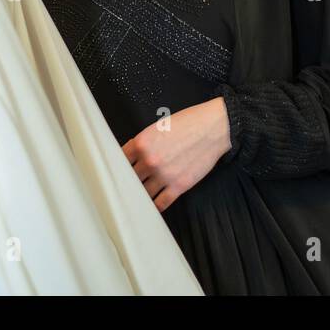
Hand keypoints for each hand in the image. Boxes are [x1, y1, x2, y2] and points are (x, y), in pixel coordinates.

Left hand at [122, 97, 230, 212]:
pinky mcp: (179, 186)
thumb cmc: (189, 123)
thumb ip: (143, 142)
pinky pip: (161, 203)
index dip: (117, 167)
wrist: (213, 128)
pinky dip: (155, 206)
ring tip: (138, 197)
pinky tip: (153, 205)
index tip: (115, 173)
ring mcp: (164, 175)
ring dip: (141, 194)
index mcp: (142, 143)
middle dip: (128, 181)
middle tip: (125, 187)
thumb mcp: (159, 126)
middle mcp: (150, 161)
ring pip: (143, 193)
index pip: (119, 161)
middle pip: (129, 178)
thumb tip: (132, 155)